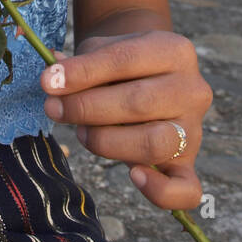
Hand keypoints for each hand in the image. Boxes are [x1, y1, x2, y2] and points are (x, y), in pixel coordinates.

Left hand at [40, 29, 212, 210]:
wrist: (150, 78)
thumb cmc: (120, 64)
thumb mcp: (103, 50)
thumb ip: (80, 62)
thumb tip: (53, 74)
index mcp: (174, 50)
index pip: (125, 60)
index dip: (83, 72)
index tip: (48, 81)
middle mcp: (192, 89)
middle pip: (139, 102)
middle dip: (86, 107)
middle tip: (53, 108)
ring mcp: (193, 129)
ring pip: (154, 143)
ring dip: (107, 141)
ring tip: (82, 133)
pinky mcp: (188, 164)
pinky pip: (185, 189)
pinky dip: (160, 190)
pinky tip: (133, 176)